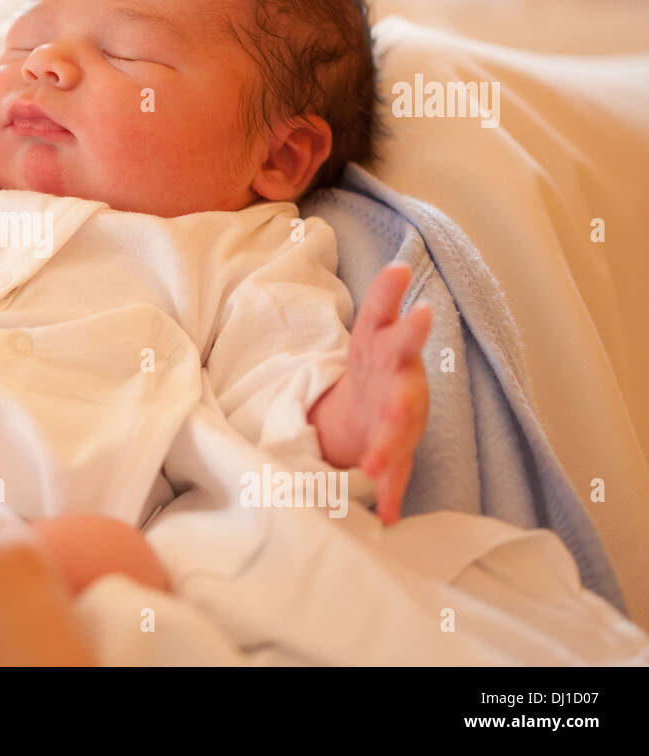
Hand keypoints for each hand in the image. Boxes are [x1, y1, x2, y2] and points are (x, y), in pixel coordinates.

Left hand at [309, 262, 432, 524]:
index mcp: (383, 349)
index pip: (381, 321)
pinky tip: (384, 515)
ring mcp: (397, 417)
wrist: (375, 412)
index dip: (390, 303)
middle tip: (404, 377)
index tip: (408, 289)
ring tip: (373, 464)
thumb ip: (385, 301)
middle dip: (401, 382)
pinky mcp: (394, 451)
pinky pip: (392, 473)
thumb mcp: (372, 332)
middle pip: (400, 374)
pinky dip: (387, 493)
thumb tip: (398, 266)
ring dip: (387, 445)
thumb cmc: (374, 368)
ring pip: (396, 430)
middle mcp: (397, 382)